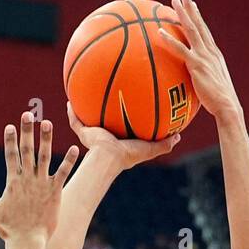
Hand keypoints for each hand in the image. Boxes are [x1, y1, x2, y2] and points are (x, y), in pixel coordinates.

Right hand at [0, 112, 78, 241]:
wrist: (27, 242)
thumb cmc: (9, 230)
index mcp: (12, 182)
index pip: (10, 156)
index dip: (10, 140)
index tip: (10, 126)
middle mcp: (27, 179)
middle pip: (26, 150)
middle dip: (26, 131)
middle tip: (28, 114)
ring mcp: (41, 184)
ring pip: (44, 156)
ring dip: (46, 139)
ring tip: (47, 123)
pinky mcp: (54, 192)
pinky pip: (62, 173)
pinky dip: (68, 161)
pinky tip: (74, 148)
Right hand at [66, 101, 180, 169]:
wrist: (109, 158)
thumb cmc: (129, 155)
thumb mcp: (150, 148)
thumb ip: (164, 143)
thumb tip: (178, 136)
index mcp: (120, 139)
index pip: (122, 124)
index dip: (123, 114)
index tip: (126, 103)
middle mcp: (105, 135)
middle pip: (103, 117)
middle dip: (103, 106)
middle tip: (104, 90)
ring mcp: (93, 134)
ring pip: (86, 117)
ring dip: (84, 106)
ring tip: (82, 91)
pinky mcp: (83, 133)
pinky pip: (75, 120)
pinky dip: (71, 111)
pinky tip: (69, 100)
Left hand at [158, 0, 241, 124]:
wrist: (227, 106)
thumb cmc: (219, 102)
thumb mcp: (213, 86)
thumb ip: (204, 78)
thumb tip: (197, 82)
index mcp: (214, 54)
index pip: (205, 31)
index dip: (198, 17)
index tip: (193, 6)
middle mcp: (210, 51)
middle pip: (198, 24)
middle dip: (190, 8)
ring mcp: (203, 56)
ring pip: (190, 30)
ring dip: (181, 14)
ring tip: (172, 2)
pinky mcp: (196, 65)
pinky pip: (180, 49)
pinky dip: (169, 39)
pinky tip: (159, 32)